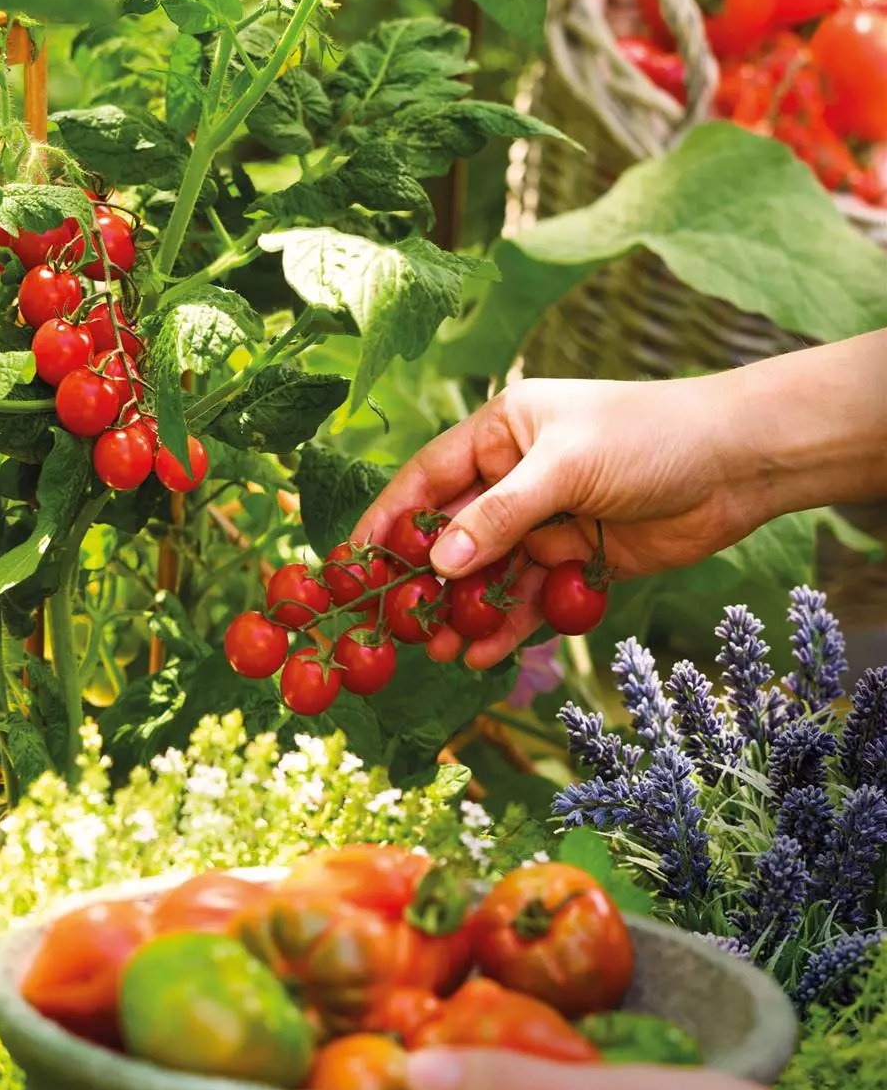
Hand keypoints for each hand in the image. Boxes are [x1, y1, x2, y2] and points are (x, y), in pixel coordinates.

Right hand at [354, 332, 886, 668]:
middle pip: (453, 535)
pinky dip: (508, 627)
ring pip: (488, 574)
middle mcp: (516, 476)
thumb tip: (438, 566)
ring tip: (437, 651)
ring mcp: (546, 521)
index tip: (350, 564)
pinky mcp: (577, 560)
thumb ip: (500, 517)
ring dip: (463, 612)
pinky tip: (484, 657)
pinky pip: (530, 598)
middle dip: (423, 581)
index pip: (427, 478)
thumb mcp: (565, 467)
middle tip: (394, 626)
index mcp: (502, 432)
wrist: (739, 463)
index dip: (387, 520)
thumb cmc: (650, 436)